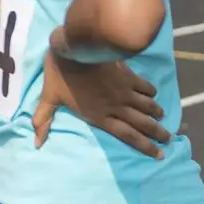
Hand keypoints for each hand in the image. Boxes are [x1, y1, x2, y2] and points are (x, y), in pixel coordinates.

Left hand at [33, 46, 170, 158]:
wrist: (74, 49)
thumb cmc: (60, 75)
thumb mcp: (49, 98)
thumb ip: (44, 120)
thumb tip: (35, 143)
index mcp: (100, 116)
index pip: (127, 136)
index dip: (145, 146)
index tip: (159, 154)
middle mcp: (117, 107)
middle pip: (143, 124)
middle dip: (158, 133)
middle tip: (169, 139)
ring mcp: (124, 91)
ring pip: (148, 107)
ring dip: (156, 114)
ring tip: (161, 118)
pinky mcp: (128, 76)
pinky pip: (145, 87)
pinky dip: (151, 92)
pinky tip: (153, 94)